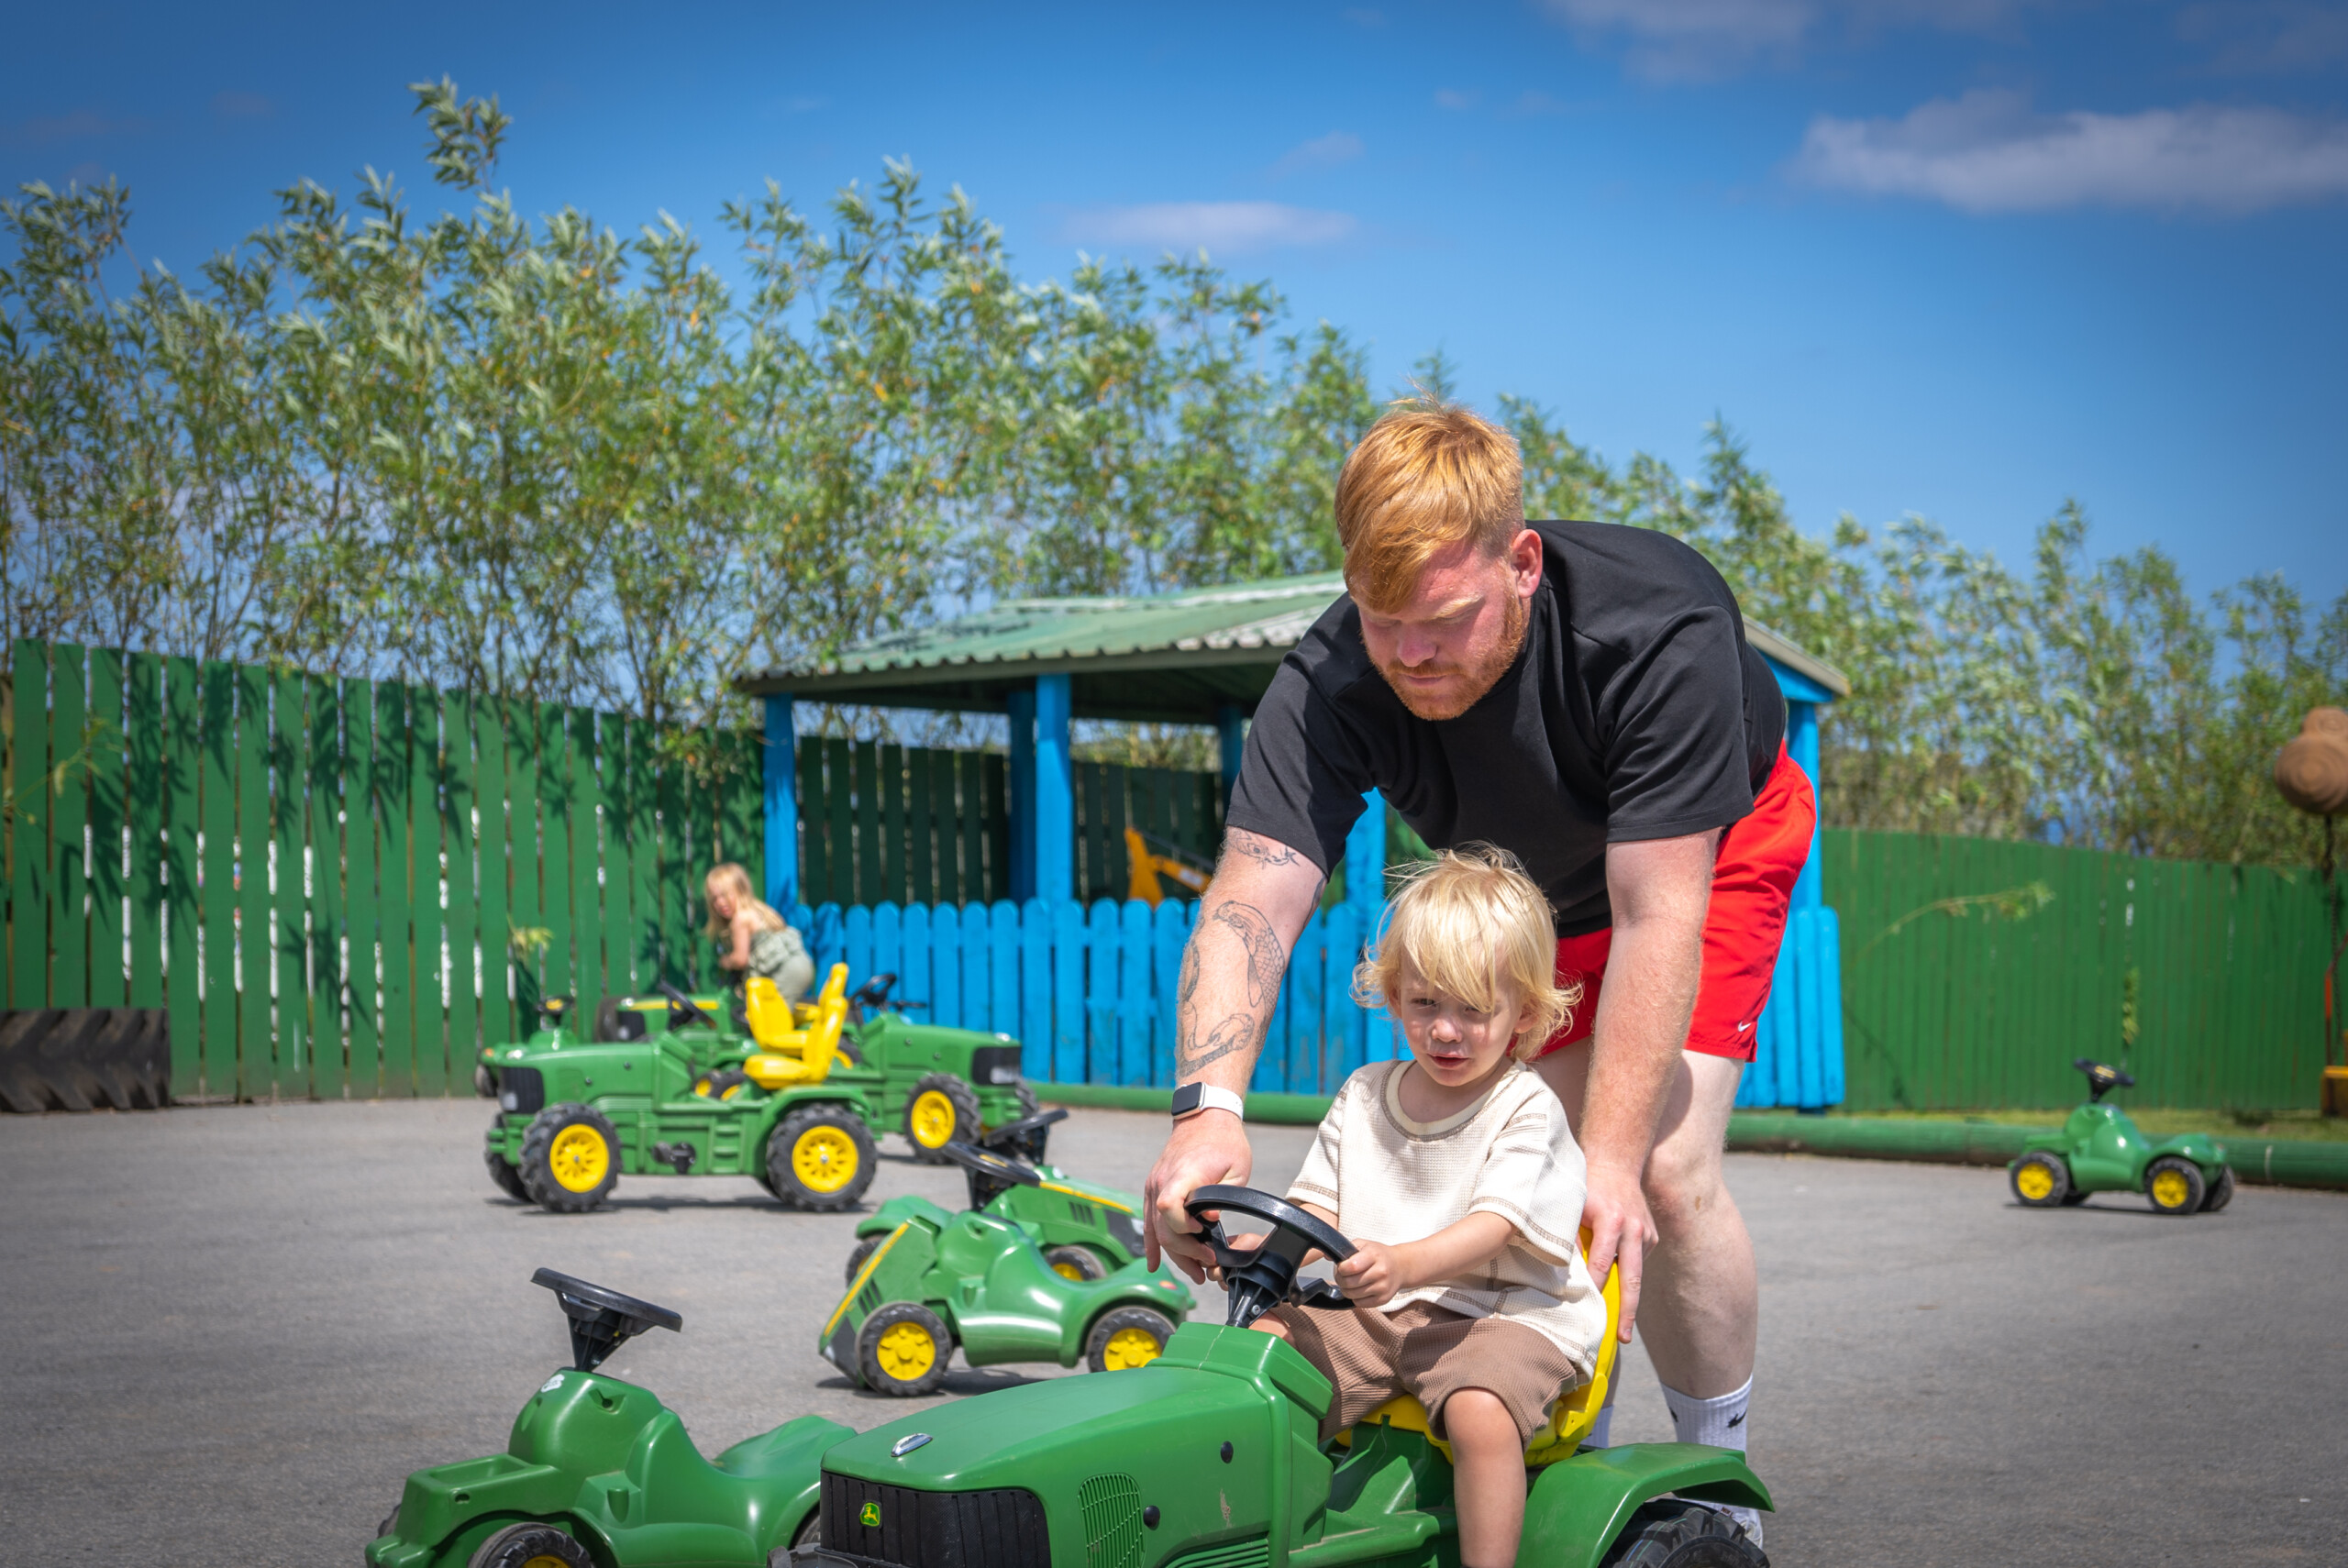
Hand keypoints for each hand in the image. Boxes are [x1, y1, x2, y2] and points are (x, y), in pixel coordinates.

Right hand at [1143, 1111, 1252, 1282]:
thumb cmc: (1225, 1142)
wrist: (1205, 1117)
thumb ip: (1223, 1197)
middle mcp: (1163, 1180)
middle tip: (1210, 1262)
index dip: (1184, 1227)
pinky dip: (1152, 1243)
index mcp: (1184, 1173)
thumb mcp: (1237, 1168)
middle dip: (1185, 1252)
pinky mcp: (1154, 1187)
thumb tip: (1209, 1221)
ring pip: (1155, 1229)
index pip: (1168, 1206)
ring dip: (1174, 1254)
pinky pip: (1149, 1220)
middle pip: (1162, 1227)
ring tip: (1196, 1271)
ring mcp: (1155, 1184)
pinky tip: (1155, 1263)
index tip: (1205, 1232)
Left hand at [1333, 1239, 1404, 1308]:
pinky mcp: (1383, 1299)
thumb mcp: (1364, 1244)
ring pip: (1352, 1295)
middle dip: (1340, 1280)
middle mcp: (1380, 1271)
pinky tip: (1359, 1289)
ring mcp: (1383, 1287)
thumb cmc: (1378, 1255)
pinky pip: (1360, 1303)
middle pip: (1349, 1283)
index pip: (1351, 1267)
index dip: (1341, 1268)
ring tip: (1350, 1282)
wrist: (1401, 1266)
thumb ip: (1345, 1248)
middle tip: (1343, 1276)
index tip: (1342, 1266)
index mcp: (1374, 1255)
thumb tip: (1327, 1256)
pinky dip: (1355, 1297)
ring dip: (1346, 1290)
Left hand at [1581, 1161, 1657, 1342]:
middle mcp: (1634, 1230)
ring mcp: (1646, 1234)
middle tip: (1622, 1338)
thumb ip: (1568, 1236)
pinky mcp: (1651, 1237)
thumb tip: (1562, 1271)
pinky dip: (1626, 1274)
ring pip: (1636, 1274)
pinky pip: (1636, 1262)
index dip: (1593, 1289)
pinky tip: (1616, 1282)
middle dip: (1627, 1311)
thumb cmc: (1587, 1186)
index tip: (1585, 1310)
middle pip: (1632, 1279)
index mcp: (1613, 1222)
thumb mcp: (1572, 1206)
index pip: (1602, 1265)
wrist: (1616, 1162)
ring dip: (1629, 1300)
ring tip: (1622, 1329)